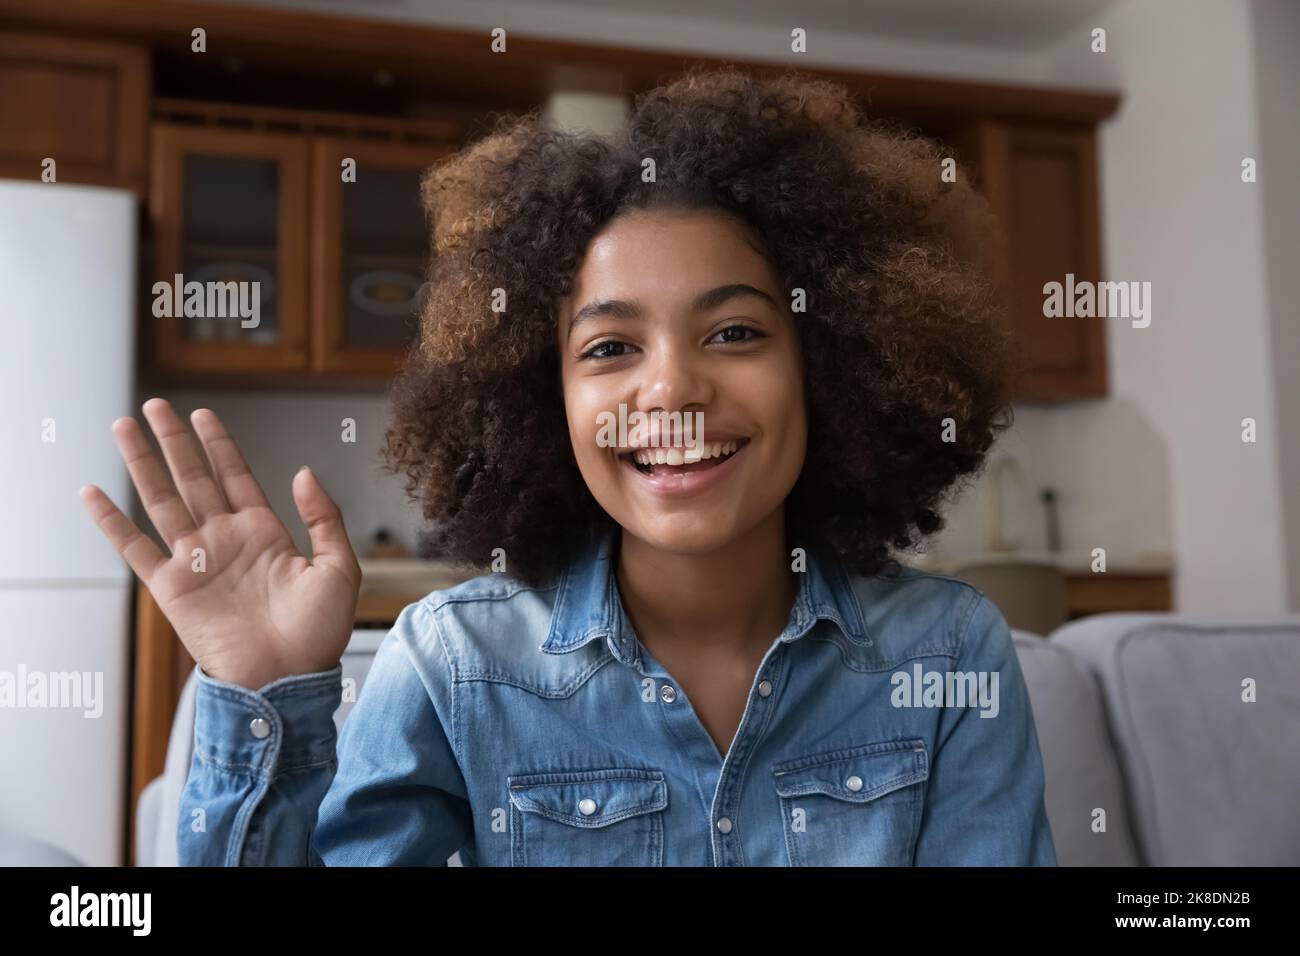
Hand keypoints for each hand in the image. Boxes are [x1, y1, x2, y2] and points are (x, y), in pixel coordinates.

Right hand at [80, 398, 360, 689]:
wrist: (287, 679)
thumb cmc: (318, 633)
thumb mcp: (339, 567)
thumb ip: (324, 518)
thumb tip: (304, 471)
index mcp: (264, 532)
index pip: (236, 476)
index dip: (219, 444)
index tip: (203, 414)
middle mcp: (225, 540)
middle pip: (194, 478)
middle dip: (174, 442)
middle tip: (155, 405)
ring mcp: (196, 561)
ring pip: (162, 500)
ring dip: (142, 464)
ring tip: (125, 427)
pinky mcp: (171, 589)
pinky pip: (135, 549)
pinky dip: (112, 522)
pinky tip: (94, 492)